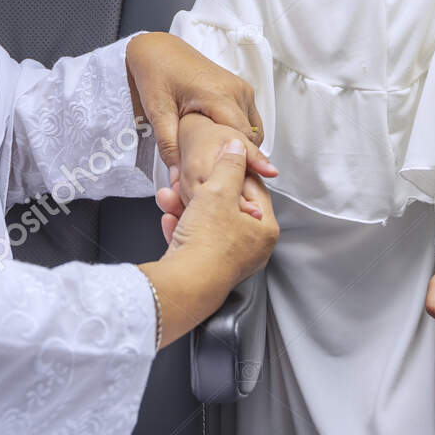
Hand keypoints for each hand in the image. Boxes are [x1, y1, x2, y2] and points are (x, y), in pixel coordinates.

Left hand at [125, 32, 275, 176]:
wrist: (159, 49)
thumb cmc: (157, 74)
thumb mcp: (157, 111)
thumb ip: (169, 145)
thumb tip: (177, 177)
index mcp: (219, 95)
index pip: (242, 138)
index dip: (240, 162)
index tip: (232, 181)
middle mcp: (237, 91)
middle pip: (252, 138)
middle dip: (240, 158)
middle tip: (221, 176)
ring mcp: (242, 89)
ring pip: (254, 131)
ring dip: (241, 147)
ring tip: (220, 162)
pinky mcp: (240, 90)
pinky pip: (249, 120)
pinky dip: (240, 135)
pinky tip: (220, 144)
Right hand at [138, 138, 278, 347]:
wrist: (183, 285)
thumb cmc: (207, 244)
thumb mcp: (219, 190)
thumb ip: (229, 166)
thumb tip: (237, 149)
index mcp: (264, 230)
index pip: (253, 190)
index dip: (232, 172)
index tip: (218, 161)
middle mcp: (250, 248)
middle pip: (225, 207)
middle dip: (200, 191)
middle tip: (187, 181)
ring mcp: (227, 261)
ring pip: (205, 223)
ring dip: (185, 207)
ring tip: (169, 197)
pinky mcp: (204, 269)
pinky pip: (193, 240)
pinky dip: (180, 227)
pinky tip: (169, 219)